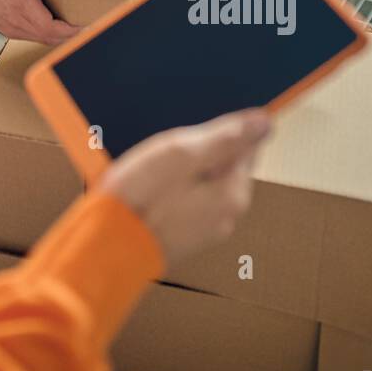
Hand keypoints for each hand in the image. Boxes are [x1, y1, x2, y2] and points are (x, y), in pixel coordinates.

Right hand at [0, 0, 82, 45]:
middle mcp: (17, 21)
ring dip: (60, 37)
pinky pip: (33, 37)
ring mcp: (12, 28)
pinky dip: (47, 35)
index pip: (51, 27)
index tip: (87, 28)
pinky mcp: (8, 29)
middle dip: (71, 36)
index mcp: (20, 4)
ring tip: (78, 30)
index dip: (71, 32)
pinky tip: (57, 29)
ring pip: (42, 39)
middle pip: (51, 37)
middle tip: (91, 29)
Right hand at [98, 110, 271, 266]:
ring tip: (155, 161)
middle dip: (204, 149)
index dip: (224, 129)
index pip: (247, 148)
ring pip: (205, 184)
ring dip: (187, 168)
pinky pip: (188, 201)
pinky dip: (175, 187)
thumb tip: (265, 122)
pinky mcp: (181, 237)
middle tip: (169, 142)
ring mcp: (203, 230)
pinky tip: (150, 184)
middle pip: (226, 166)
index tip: (195, 124)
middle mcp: (226, 216)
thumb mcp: (182, 153)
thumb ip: (225, 137)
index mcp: (232, 193)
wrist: (105, 248)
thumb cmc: (141, 198)